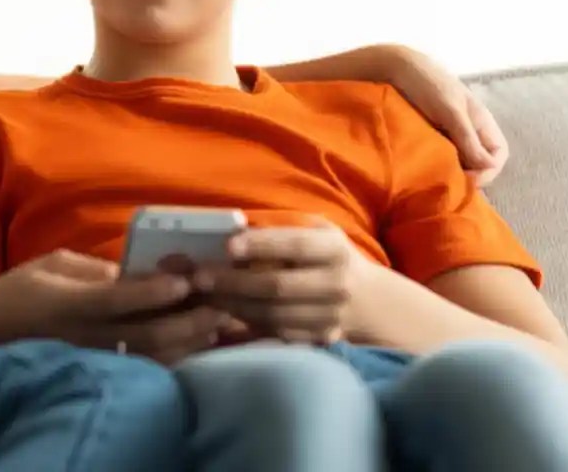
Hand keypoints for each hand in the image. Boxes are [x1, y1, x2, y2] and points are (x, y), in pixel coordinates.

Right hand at [0, 249, 228, 363]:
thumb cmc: (19, 291)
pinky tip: (195, 341)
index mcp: (68, 303)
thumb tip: (134, 273)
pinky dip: (174, 355)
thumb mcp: (52, 264)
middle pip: (143, 334)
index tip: (185, 279)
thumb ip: (93, 268)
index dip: (153, 291)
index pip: (116, 299)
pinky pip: (142, 367)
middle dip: (186, 319)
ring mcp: (92, 358)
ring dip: (188, 340)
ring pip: (149, 356)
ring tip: (218, 322)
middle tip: (219, 303)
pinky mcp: (98, 370)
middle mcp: (83, 335)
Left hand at [196, 223, 375, 344]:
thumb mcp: (315, 231)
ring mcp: (331, 317)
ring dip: (232, 305)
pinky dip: (246, 323)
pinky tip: (223, 311)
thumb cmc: (327, 256)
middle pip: (278, 286)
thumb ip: (283, 228)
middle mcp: (338, 285)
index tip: (228, 246)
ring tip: (204, 295)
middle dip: (233, 282)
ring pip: (272, 314)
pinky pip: (276, 333)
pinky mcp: (320, 340)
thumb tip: (236, 229)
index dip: (261, 246)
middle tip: (199, 277)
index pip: (295, 246)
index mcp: (335, 250)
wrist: (367, 300)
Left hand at [379, 45, 508, 185]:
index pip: (498, 155)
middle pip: (479, 161)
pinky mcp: (431, 134)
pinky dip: (436, 164)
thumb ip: (468, 138)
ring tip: (434, 180)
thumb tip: (488, 167)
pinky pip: (441, 155)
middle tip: (448, 185)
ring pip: (459, 160)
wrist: (395, 66)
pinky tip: (423, 170)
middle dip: (469, 175)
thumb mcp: (450, 111)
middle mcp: (469, 130)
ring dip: (451, 171)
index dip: (488, 172)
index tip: (466, 181)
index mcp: (481, 122)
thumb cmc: (428, 84)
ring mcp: (450, 132)